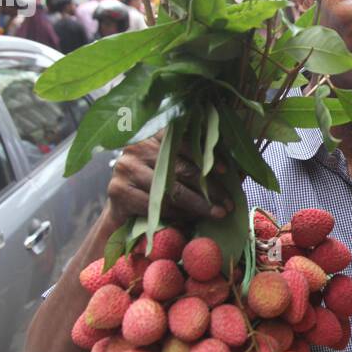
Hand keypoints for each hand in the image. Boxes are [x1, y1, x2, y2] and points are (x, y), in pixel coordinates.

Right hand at [105, 133, 233, 226]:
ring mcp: (126, 167)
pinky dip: (177, 213)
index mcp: (155, 133)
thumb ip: (196, 162)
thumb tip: (232, 168)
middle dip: (209, 188)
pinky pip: (156, 204)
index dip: (206, 156)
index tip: (226, 171)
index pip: (185, 142)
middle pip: (181, 169)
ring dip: (197, 204)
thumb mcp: (175, 166)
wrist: (124, 208)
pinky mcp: (118, 190)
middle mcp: (138, 146)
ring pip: (170, 189)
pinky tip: (191, 218)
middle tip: (228, 204)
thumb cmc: (157, 184)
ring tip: (216, 213)